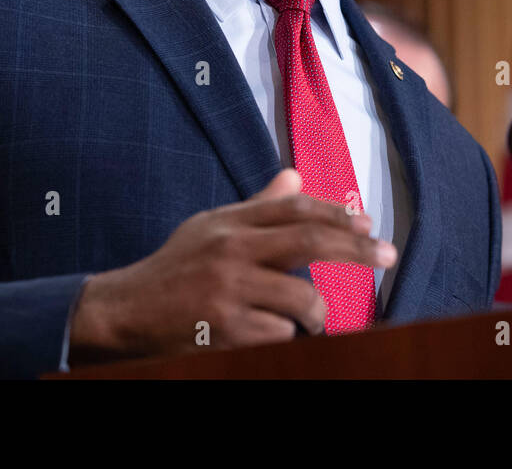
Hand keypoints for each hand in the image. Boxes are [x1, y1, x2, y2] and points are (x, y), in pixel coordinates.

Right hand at [67, 169, 395, 364]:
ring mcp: (228, 291)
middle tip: (389, 255)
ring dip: (318, 312)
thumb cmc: (175, 269)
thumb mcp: (211, 229)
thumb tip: (296, 177)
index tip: (368, 224)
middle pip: (310, 241)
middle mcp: (231, 250)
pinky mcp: (225, 329)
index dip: (337, 214)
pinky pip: (281, 333)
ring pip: (304, 298)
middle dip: (357, 248)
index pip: (295, 209)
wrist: (122, 312)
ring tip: (312, 319)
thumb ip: (257, 208)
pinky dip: (285, 336)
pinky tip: (268, 334)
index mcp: (230, 223)